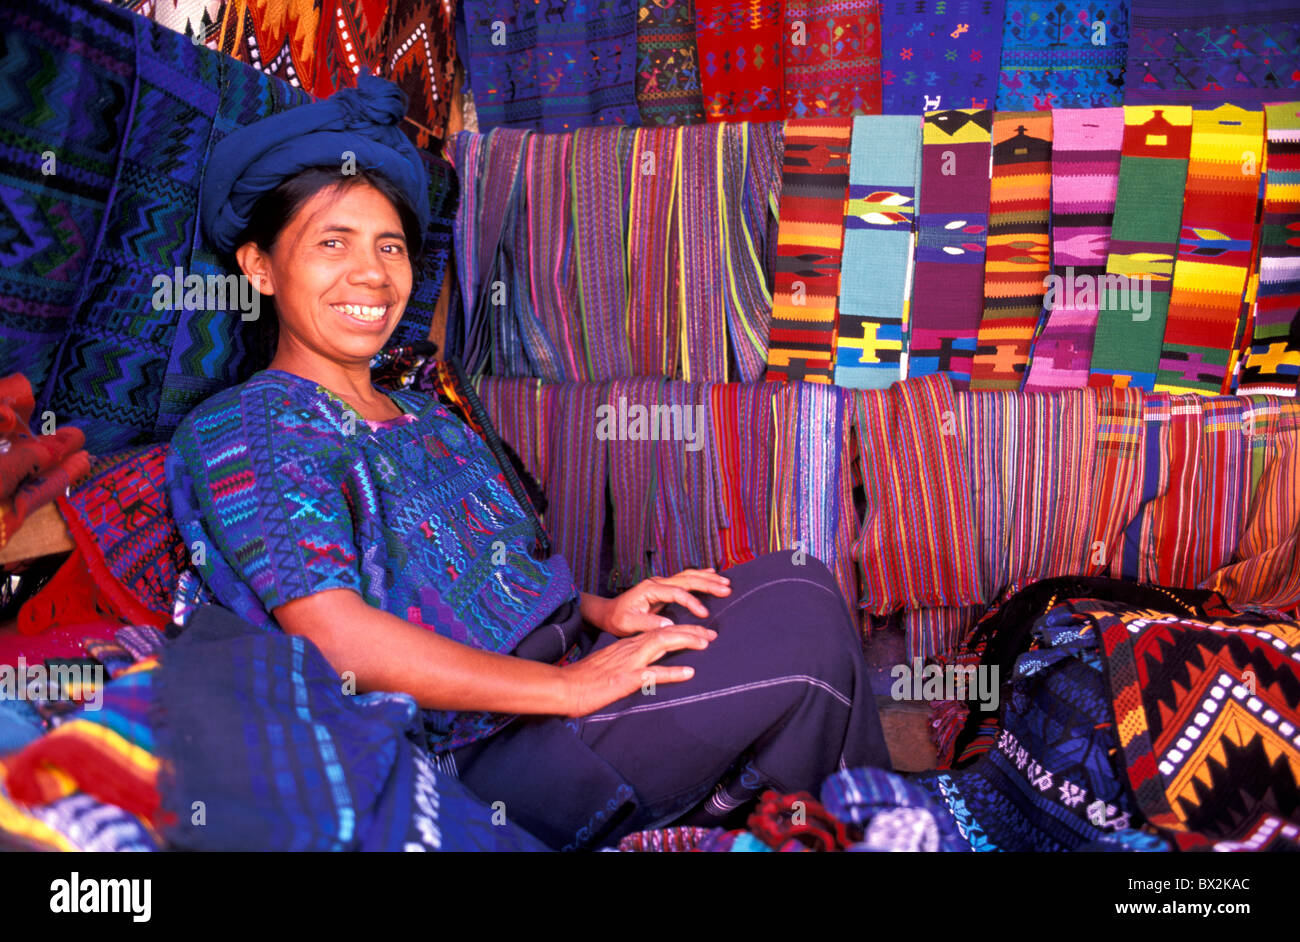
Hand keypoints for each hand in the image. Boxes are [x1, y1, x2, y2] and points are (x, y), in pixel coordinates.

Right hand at [560, 624, 715, 716]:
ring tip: (706, 643)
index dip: (682, 630)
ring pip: (662, 644)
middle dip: (691, 631)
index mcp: (627, 645)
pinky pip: (653, 674)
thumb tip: (647, 666)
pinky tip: (689, 672)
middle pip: (666, 632)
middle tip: (712, 634)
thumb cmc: (585, 679)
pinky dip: (672, 672)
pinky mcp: (626, 680)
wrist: (564, 686)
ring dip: (686, 641)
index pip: (659, 631)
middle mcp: (631, 649)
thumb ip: (629, 661)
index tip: (701, 632)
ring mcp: (629, 663)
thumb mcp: (610, 664)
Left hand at [602, 568, 731, 637]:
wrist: (608, 612)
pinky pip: (685, 579)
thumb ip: (647, 624)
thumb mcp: (628, 624)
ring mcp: (661, 583)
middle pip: (686, 579)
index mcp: (649, 589)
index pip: (676, 593)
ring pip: (688, 576)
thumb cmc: (618, 619)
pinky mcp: (664, 588)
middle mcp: (657, 582)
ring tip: (726, 583)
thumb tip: (669, 625)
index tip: (704, 614)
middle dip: (708, 584)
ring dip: (708, 579)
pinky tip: (713, 575)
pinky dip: (700, 577)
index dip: (691, 602)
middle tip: (727, 590)